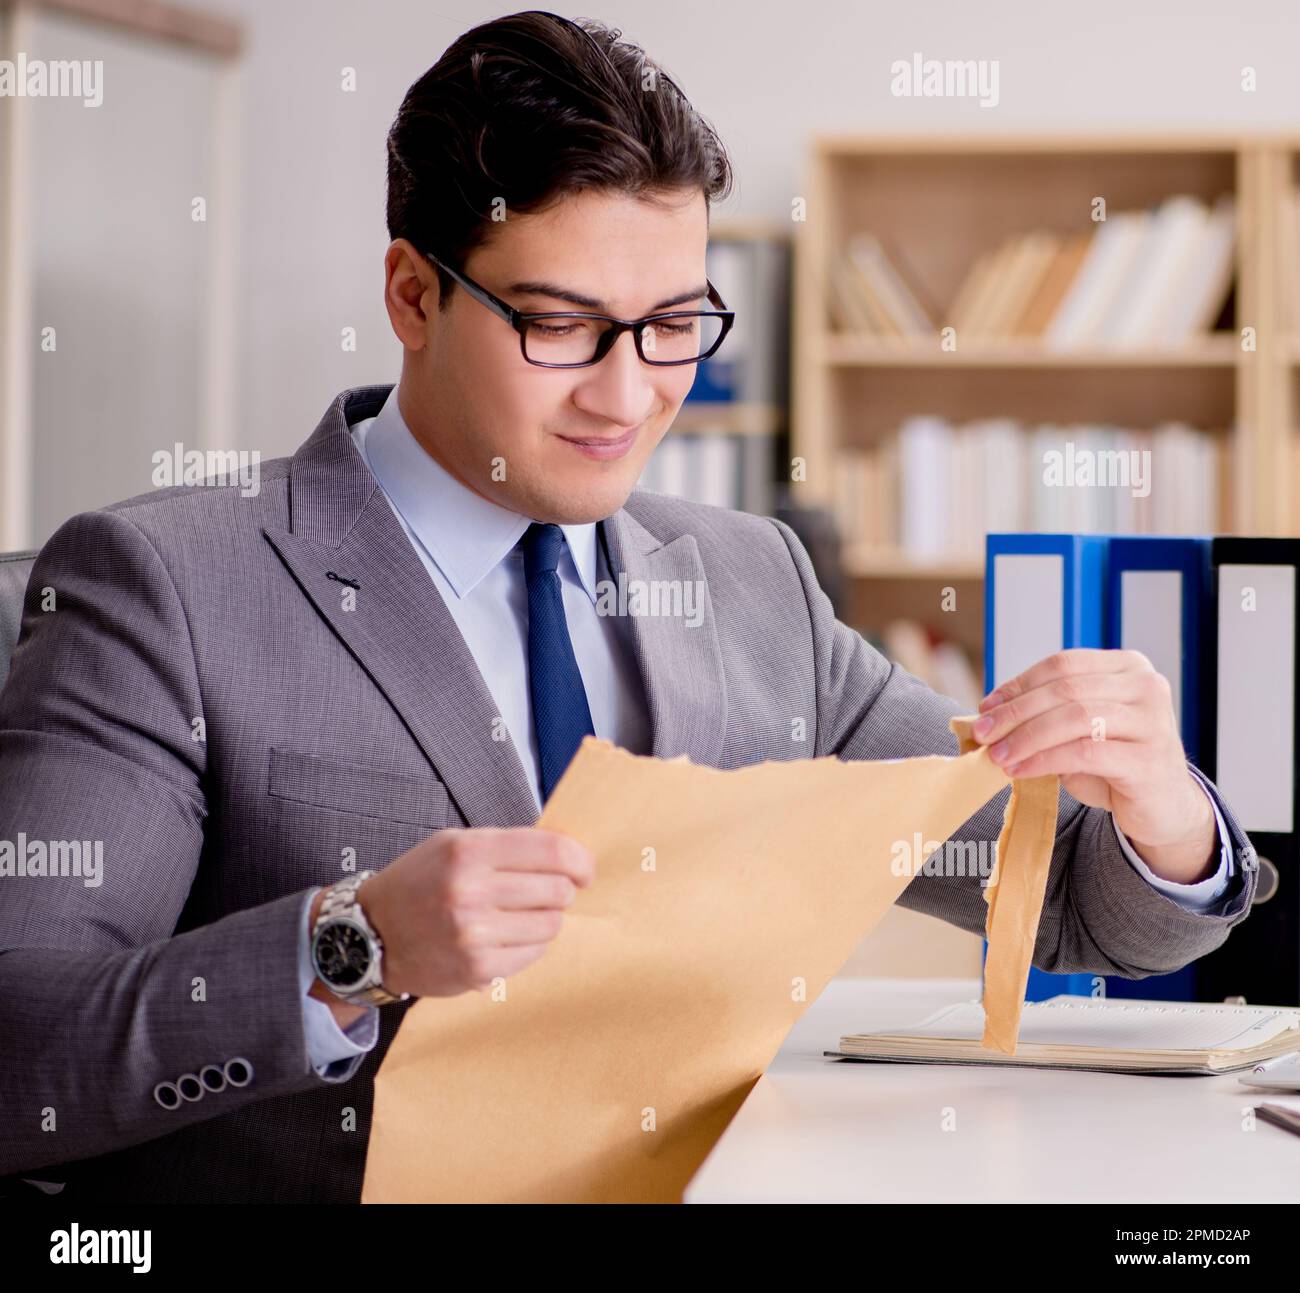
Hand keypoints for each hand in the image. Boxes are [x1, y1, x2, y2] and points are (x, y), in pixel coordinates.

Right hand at [352, 827, 594, 998]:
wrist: (372, 934)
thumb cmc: (419, 882)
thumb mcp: (453, 844)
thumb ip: (507, 845)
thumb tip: (567, 854)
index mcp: (468, 851)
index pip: (552, 852)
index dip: (580, 860)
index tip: (584, 869)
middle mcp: (470, 892)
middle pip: (559, 890)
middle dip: (562, 889)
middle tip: (548, 891)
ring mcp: (474, 934)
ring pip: (551, 924)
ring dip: (545, 918)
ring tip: (518, 914)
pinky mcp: (478, 969)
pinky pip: (534, 953)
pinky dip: (529, 944)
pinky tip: (506, 935)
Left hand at [972, 648, 1216, 883]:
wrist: (1162, 807)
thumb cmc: (1113, 763)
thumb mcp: (1076, 730)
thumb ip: (1045, 713)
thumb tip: (989, 712)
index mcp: (1127, 666)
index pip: (1062, 664)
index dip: (1019, 684)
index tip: (986, 707)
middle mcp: (1146, 686)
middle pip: (1065, 690)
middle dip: (1015, 712)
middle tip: (982, 733)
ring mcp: (1153, 722)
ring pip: (1074, 718)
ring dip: (1026, 737)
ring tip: (997, 755)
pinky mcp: (1149, 760)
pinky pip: (1084, 753)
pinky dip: (1044, 760)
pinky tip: (1021, 770)